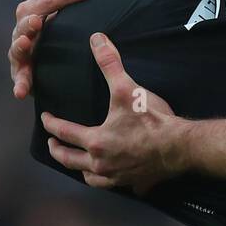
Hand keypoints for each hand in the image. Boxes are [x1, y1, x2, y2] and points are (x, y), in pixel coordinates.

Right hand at [9, 0, 111, 98]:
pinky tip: (21, 92)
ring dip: (20, 46)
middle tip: (39, 20)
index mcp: (37, 7)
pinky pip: (19, 78)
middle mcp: (24, 28)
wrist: (55, 52)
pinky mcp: (23, 73)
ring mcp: (21, 51)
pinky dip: (19, 84)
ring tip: (26, 44)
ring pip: (18, 48)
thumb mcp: (76, 2)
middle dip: (31, 20)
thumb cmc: (64, 21)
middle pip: (26, 20)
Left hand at [41, 32, 186, 194]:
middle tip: (52, 143)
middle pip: (70, 160)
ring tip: (78, 162)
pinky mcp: (133, 182)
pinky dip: (107, 180)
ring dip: (80, 169)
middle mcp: (101, 162)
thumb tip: (96, 40)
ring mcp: (117, 176)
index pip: (65, 132)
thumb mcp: (127, 88)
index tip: (46, 119)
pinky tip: (111, 176)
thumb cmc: (152, 120)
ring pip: (90, 177)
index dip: (52, 124)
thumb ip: (109, 64)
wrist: (180, 146)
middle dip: (58, 150)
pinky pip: (114, 185)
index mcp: (95, 141)